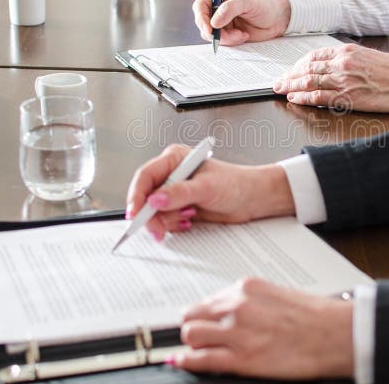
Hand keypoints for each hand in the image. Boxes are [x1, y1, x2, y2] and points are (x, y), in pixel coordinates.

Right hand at [125, 145, 294, 240]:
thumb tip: (155, 199)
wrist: (252, 199)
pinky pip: (165, 220)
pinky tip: (190, 220)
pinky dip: (174, 225)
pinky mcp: (179, 207)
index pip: (145, 176)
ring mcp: (174, 192)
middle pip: (146, 197)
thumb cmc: (236, 184)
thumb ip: (180, 193)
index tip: (136, 214)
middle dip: (151, 215)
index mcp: (174, 159)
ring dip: (167, 220)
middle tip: (158, 230)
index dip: (137, 196)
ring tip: (188, 216)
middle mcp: (171, 175)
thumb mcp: (207, 187)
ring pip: (154, 211)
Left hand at [172, 278, 353, 379]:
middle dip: (194, 327)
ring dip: (193, 344)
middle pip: (193, 315)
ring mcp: (238, 332)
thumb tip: (230, 311)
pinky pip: (200, 359)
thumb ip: (250, 301)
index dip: (203, 315)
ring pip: (191, 335)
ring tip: (201, 349)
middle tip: (199, 337)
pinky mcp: (242, 358)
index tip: (202, 321)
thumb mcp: (276, 294)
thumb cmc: (314, 316)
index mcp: (246, 288)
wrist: (334, 333)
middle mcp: (238, 306)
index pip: (207, 300)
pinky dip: (188, 361)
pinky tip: (184, 362)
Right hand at [192, 0, 290, 45]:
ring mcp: (223, 22)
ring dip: (225, 38)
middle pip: (204, 23)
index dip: (201, 18)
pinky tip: (243, 36)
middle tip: (228, 36)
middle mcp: (219, 9)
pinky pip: (223, 41)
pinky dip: (232, 42)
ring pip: (212, 35)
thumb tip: (214, 21)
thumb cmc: (264, 4)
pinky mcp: (229, 34)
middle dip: (214, 32)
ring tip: (241, 34)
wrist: (278, 19)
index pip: (201, 5)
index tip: (209, 29)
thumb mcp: (248, 2)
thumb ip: (230, 9)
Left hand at [273, 43, 388, 113]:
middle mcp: (342, 63)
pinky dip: (304, 97)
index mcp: (347, 51)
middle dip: (290, 76)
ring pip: (309, 82)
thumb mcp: (368, 56)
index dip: (299, 64)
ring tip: (280, 90)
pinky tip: (295, 98)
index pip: (314, 56)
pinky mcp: (347, 97)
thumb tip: (330, 66)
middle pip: (307, 69)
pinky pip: (318, 97)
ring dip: (292, 86)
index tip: (292, 70)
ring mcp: (344, 80)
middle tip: (278, 81)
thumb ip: (348, 60)